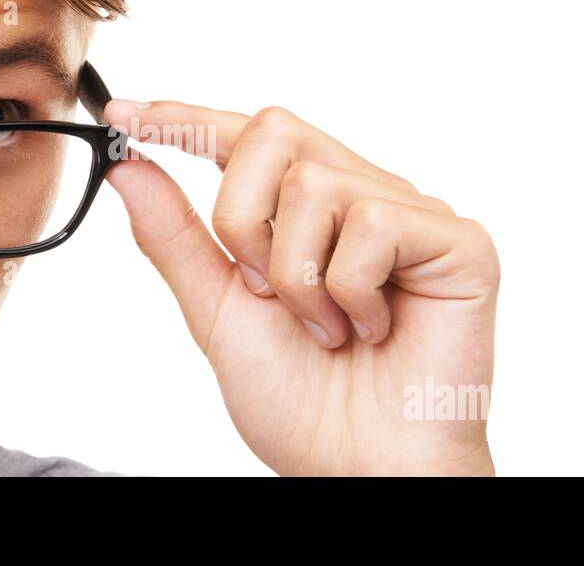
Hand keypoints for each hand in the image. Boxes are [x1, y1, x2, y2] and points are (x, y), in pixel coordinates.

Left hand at [103, 100, 498, 475]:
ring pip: (315, 182)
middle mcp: (363, 197)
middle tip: (260, 290)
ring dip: (296, 275)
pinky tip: (370, 330)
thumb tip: (128, 167)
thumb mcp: (218, 311)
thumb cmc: (301, 400)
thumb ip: (177, 237)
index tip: (123, 114)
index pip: (245, 138)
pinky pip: (374, 224)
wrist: (359, 469)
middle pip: (274, 131)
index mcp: (309, 213)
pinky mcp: (460, 243)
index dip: (187, 120)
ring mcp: (412, 216)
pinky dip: (351, 291)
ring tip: (325, 328)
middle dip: (241, 218)